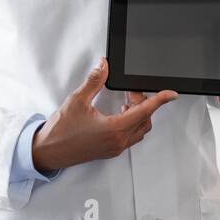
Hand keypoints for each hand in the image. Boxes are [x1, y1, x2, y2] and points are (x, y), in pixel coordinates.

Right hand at [31, 59, 177, 171]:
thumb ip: (94, 82)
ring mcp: (114, 147)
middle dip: (144, 102)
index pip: (144, 111)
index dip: (159, 101)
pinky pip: (131, 136)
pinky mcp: (110, 150)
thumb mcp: (77, 100)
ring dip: (139, 114)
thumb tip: (104, 67)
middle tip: (132, 90)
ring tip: (126, 100)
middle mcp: (117, 141)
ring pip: (139, 130)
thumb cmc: (61, 131)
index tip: (171, 94)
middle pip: (145, 120)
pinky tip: (120, 112)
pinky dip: (132, 122)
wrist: (48, 151)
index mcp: (113, 129)